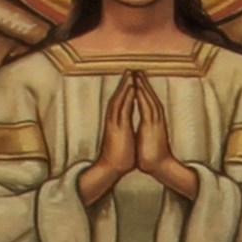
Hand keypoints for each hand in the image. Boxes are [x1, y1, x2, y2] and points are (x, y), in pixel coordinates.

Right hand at [77, 76, 144, 208]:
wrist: (110, 170)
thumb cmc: (118, 161)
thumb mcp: (123, 145)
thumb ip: (125, 138)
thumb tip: (127, 138)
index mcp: (117, 126)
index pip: (120, 105)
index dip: (125, 93)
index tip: (130, 82)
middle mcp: (114, 122)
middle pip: (117, 98)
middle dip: (124, 84)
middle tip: (128, 71)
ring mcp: (115, 124)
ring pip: (119, 100)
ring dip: (124, 86)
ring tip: (130, 74)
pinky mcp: (118, 128)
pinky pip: (122, 108)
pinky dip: (127, 97)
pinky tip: (131, 87)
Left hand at [141, 82, 200, 203]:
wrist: (160, 168)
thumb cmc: (153, 158)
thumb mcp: (147, 142)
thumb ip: (145, 134)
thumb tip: (143, 133)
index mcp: (153, 124)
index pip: (149, 104)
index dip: (143, 91)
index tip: (138, 81)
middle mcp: (155, 120)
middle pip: (150, 97)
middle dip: (144, 84)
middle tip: (138, 70)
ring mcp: (155, 122)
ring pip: (149, 99)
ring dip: (143, 86)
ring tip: (138, 74)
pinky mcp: (151, 126)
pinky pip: (147, 107)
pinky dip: (142, 96)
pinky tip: (138, 87)